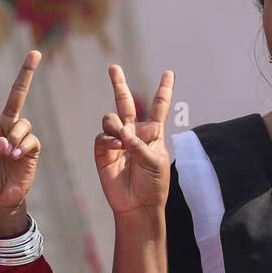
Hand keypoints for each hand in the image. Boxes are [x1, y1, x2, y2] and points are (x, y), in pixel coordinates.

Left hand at [0, 50, 40, 234]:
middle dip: (26, 73)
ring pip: (23, 122)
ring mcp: (19, 136)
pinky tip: (15, 157)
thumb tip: (7, 142)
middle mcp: (4, 125)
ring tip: (8, 153)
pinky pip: (30, 139)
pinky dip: (22, 146)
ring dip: (15, 136)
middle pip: (17, 94)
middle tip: (35, 53)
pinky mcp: (31, 148)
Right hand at [93, 65, 173, 217]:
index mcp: (153, 132)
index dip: (164, 90)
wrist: (137, 205)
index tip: (169, 73)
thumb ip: (139, 142)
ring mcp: (117, 140)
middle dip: (119, 84)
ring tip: (122, 140)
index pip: (159, 107)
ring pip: (111, 118)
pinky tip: (117, 148)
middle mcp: (134, 132)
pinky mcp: (103, 151)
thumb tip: (121, 130)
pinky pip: (102, 136)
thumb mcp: (155, 160)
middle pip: (126, 102)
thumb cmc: (153, 183)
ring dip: (116, 124)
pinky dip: (109, 140)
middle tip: (113, 67)